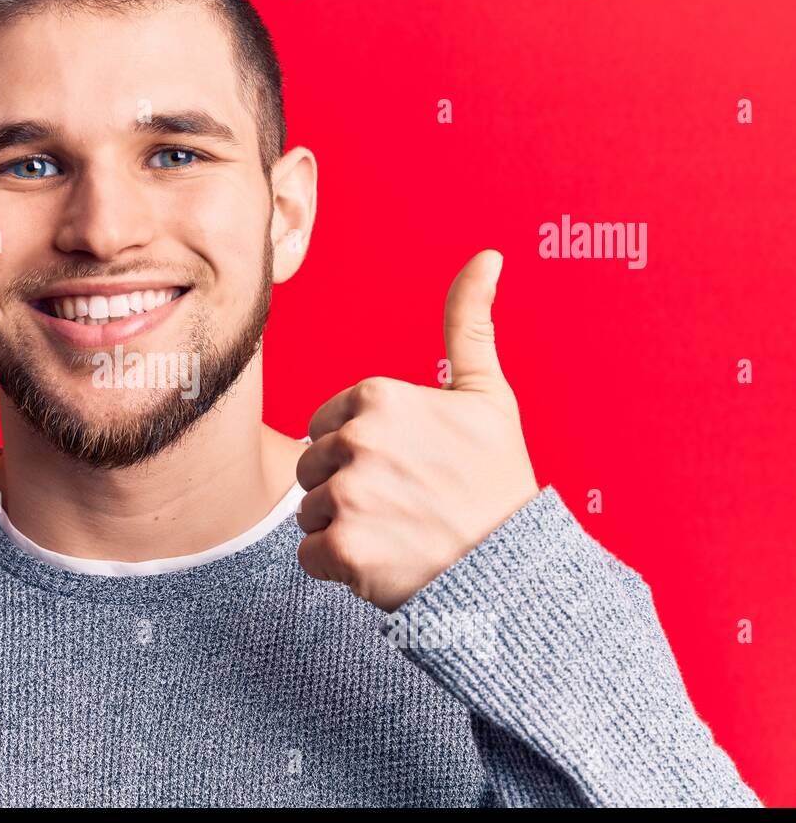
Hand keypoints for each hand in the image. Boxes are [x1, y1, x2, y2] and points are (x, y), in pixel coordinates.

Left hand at [295, 249, 539, 610]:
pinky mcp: (342, 547)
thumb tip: (487, 255)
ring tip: (397, 532)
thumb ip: (470, 322)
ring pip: (308, 510)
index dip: (361, 451)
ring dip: (342, 528)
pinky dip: (339, 567)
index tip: (409, 467)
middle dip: (346, 488)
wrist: (513, 567)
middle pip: (312, 466)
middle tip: (404, 504)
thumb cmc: (497, 479)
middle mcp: (358, 438)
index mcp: (379, 396)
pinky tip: (384, 562)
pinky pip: (308, 555)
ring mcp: (348, 493)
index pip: (325, 425)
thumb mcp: (488, 394)